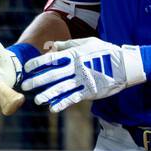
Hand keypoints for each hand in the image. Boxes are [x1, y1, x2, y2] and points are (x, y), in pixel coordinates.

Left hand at [21, 37, 144, 112]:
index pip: (52, 59)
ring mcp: (83, 80)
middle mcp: (77, 68)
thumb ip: (68, 45)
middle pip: (53, 75)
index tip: (26, 68)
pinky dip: (63, 103)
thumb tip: (51, 45)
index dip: (37, 63)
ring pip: (62, 88)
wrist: (125, 66)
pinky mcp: (90, 92)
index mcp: (75, 55)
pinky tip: (53, 108)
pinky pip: (74, 98)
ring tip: (37, 100)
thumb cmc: (105, 52)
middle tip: (25, 86)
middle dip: (37, 81)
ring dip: (48, 94)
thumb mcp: (87, 43)